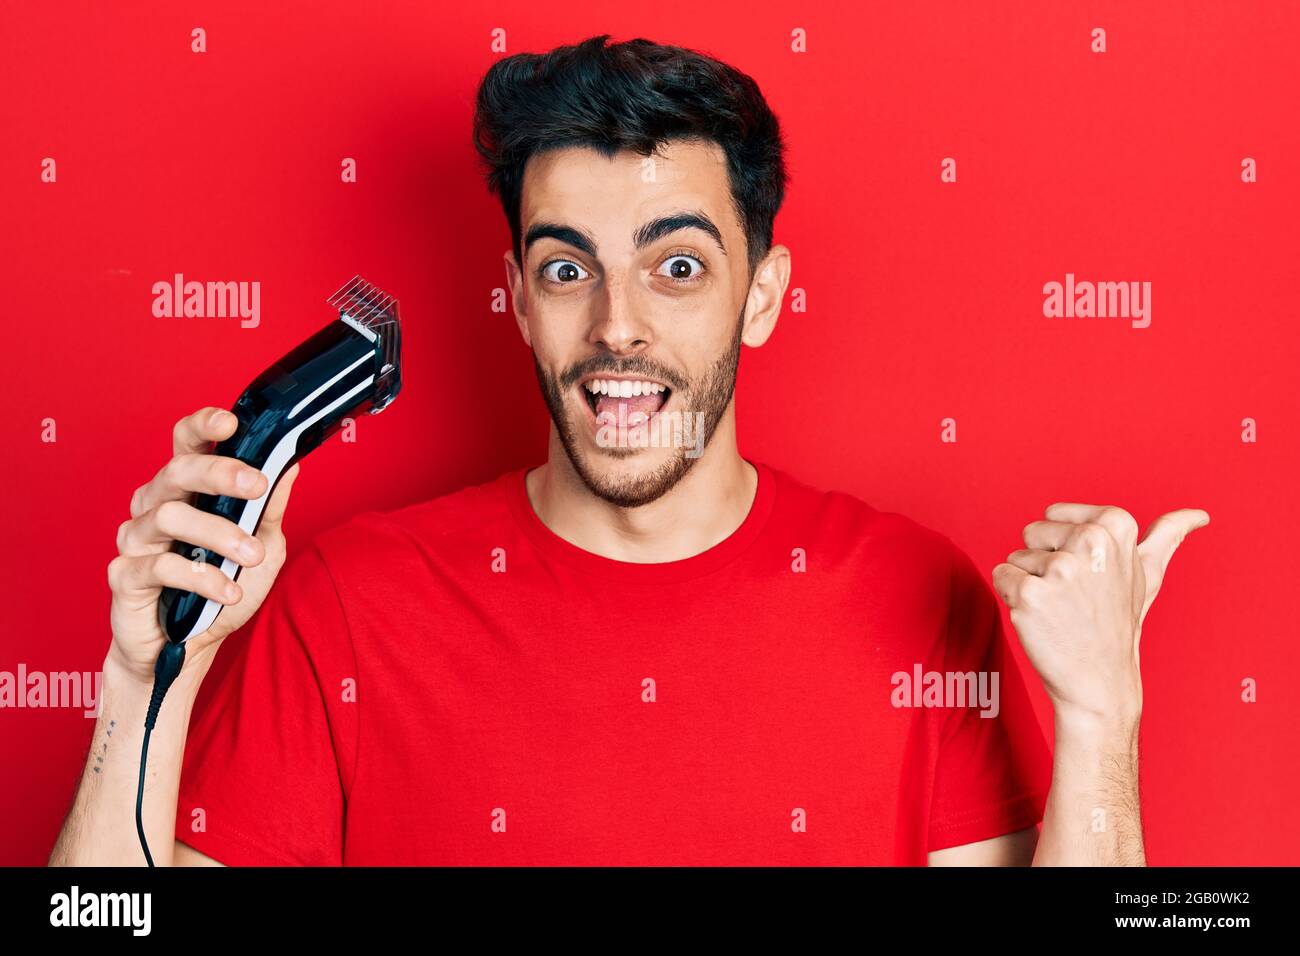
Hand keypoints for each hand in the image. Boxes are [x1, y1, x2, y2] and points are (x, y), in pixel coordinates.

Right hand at [106, 406, 300, 684]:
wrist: (190, 650)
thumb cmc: (221, 591)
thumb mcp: (262, 547)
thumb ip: (270, 508)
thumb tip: (291, 466)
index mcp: (185, 491)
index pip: (186, 443)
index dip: (203, 425)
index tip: (232, 422)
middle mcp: (154, 506)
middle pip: (177, 471)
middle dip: (219, 473)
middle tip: (257, 487)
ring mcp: (135, 540)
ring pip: (170, 517)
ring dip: (219, 535)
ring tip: (251, 556)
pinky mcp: (124, 576)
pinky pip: (159, 566)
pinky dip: (201, 578)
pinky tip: (229, 592)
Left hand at [992, 503, 1208, 724]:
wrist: (1100, 682)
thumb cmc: (1118, 624)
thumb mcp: (1148, 574)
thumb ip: (1167, 537)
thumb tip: (1198, 515)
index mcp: (1117, 525)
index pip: (1053, 515)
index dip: (1064, 547)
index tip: (1089, 575)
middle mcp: (1091, 540)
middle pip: (1032, 533)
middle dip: (1045, 563)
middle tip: (1075, 597)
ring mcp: (1061, 568)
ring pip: (1016, 558)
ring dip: (1031, 584)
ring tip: (1062, 610)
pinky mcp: (1031, 593)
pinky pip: (1001, 576)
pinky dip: (1012, 598)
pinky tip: (1041, 620)